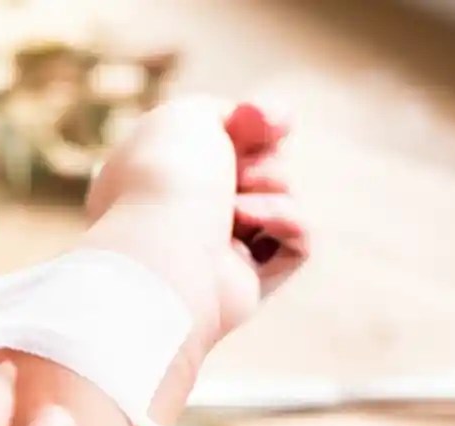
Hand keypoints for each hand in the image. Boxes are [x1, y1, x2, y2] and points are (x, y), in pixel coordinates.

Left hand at [83, 98, 309, 348]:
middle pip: (261, 167)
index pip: (224, 142)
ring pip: (282, 199)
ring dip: (271, 188)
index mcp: (157, 174)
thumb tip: (275, 122)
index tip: (260, 119)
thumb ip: (234, 112)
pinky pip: (297, 241)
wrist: (165, 250)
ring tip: (236, 206)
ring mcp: (215, 251)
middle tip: (239, 171)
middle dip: (264, 159)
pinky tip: (250, 225)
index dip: (251, 125)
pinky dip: (284, 223)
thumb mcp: (190, 115)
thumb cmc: (166, 178)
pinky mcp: (247, 284)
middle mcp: (182, 213)